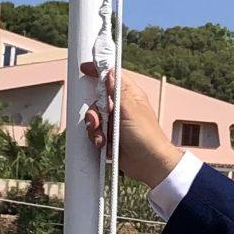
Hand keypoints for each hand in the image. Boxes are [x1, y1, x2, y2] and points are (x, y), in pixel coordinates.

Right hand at [80, 62, 178, 187]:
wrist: (148, 164)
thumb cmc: (146, 136)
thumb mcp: (130, 110)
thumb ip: (117, 92)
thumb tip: (110, 72)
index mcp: (129, 96)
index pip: (112, 77)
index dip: (99, 71)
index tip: (85, 69)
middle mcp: (121, 107)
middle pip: (97, 98)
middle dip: (94, 110)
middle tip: (98, 119)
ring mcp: (114, 122)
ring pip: (94, 116)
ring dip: (94, 127)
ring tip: (102, 137)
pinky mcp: (109, 136)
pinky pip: (94, 131)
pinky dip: (95, 137)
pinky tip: (102, 144)